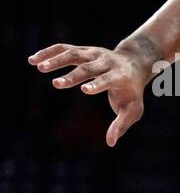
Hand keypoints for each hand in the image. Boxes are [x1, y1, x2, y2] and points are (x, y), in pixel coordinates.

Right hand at [29, 42, 154, 145]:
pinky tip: (33, 60)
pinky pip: (63, 49)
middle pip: (89, 68)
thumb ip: (121, 125)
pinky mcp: (83, 50)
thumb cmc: (131, 92)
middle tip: (56, 85)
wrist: (134, 64)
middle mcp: (106, 62)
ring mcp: (94, 53)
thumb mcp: (133, 109)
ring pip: (73, 54)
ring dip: (56, 60)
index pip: (108, 80)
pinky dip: (48, 53)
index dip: (98, 85)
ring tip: (39, 67)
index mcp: (120, 76)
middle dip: (73, 76)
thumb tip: (110, 142)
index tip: (85, 91)